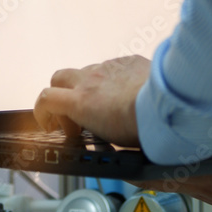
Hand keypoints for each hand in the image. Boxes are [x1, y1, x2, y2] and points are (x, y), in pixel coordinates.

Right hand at [33, 54, 149, 146]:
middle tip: (74, 115)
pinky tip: (125, 94)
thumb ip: (98, 141)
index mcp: (81, 102)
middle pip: (59, 78)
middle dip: (60, 95)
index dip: (42, 112)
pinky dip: (111, 80)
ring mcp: (108, 67)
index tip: (49, 124)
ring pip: (86, 72)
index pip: (45, 99)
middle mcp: (90, 79)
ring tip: (104, 107)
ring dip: (87, 88)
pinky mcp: (127, 61)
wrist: (169, 104)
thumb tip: (103, 150)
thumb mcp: (113, 144)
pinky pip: (111, 67)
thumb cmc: (144, 126)